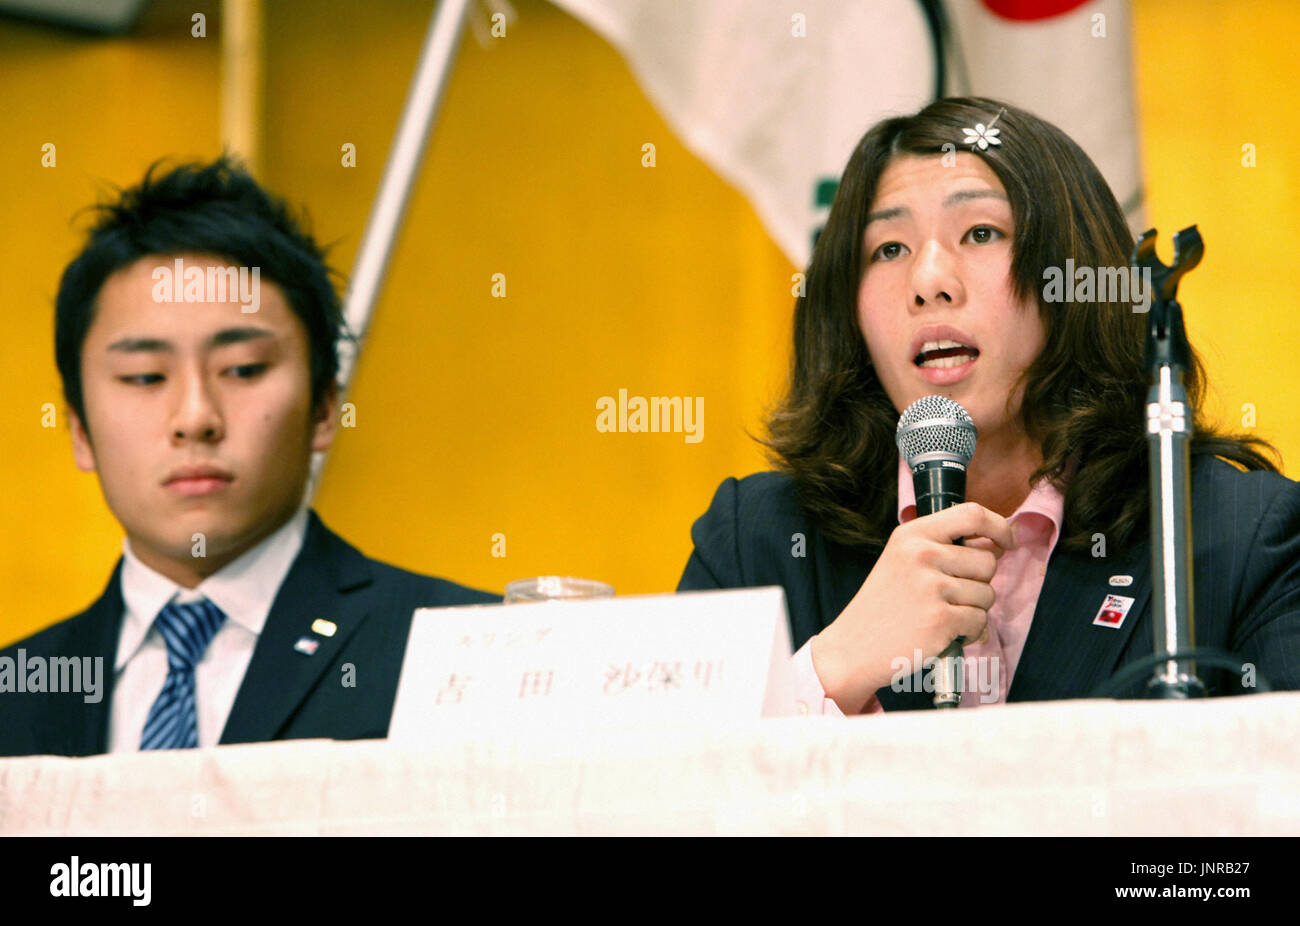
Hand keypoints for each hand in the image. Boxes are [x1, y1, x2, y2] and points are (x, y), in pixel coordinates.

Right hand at [810, 502, 1016, 712]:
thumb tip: (996, 545)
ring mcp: (931, 586)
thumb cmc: (883, 605)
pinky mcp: (940, 619)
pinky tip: (944, 634)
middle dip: (980, 583)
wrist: (853, 647)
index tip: (1007, 541)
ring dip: (974, 610)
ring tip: (943, 616)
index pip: (972, 514)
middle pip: (987, 561)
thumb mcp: (902, 560)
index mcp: (912, 534)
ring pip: (988, 594)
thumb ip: (942, 547)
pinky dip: (970, 633)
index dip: (999, 527)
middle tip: (951, 597)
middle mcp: (921, 554)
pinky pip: (980, 621)